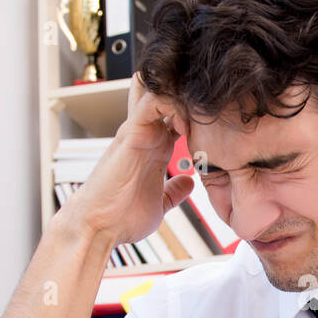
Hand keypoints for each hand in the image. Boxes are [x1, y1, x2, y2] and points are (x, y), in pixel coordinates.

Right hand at [59, 72, 195, 246]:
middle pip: (166, 94)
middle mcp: (147, 135)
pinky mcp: (131, 134)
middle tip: (211, 110)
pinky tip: (185, 128)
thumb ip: (173, 191)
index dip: (198, 114)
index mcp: (155, 148)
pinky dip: (172, 106)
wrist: (98, 227)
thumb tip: (189, 182)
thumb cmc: (121, 218)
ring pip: (159, 90)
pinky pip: (151, 103)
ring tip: (199, 118)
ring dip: (183, 96)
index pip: (177, 115)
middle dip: (189, 94)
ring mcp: (138, 132)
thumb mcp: (159, 203)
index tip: (219, 128)